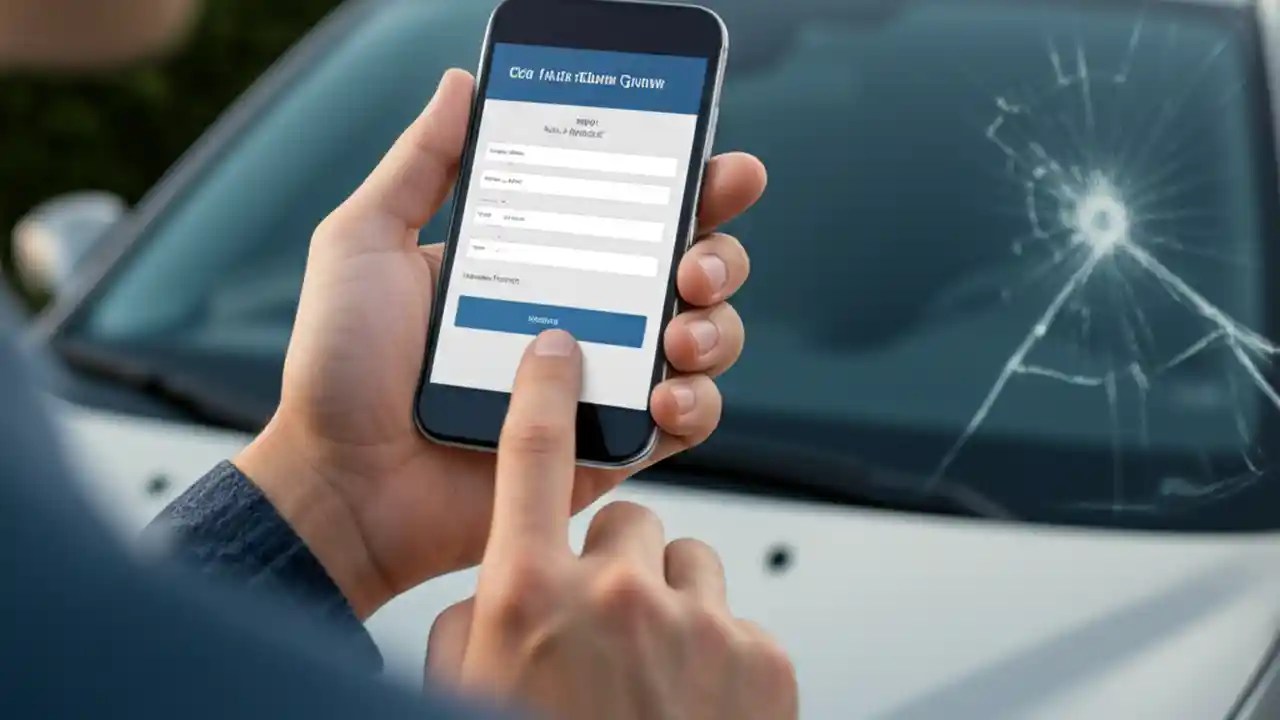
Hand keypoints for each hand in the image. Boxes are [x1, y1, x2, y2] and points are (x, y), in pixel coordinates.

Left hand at [234, 69, 765, 616]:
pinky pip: (682, 423)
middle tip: (693, 262)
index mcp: (536, 261)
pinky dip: (695, 405)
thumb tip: (463, 85)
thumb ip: (420, 164)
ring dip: (715, 329)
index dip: (687, 187)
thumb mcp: (365, 242)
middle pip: (687, 271)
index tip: (716, 169)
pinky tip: (667, 395)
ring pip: (702, 342)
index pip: (631, 210)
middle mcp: (579, 316)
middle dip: (717, 255)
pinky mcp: (603, 448)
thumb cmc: (340, 369)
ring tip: (677, 333)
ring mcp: (596, 384)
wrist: (338, 483)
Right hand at [425, 331, 797, 718]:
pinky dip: (715, 654)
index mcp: (528, 598)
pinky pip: (735, 623)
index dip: (545, 388)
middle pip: (626, 519)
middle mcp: (616, 599)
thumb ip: (478, 622)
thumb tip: (501, 588)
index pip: (533, 455)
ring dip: (669, 605)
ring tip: (649, 673)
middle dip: (613, 564)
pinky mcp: (765, 663)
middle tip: (601, 626)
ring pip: (688, 564)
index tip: (557, 348)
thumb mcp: (465, 689)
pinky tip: (690, 705)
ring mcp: (700, 629)